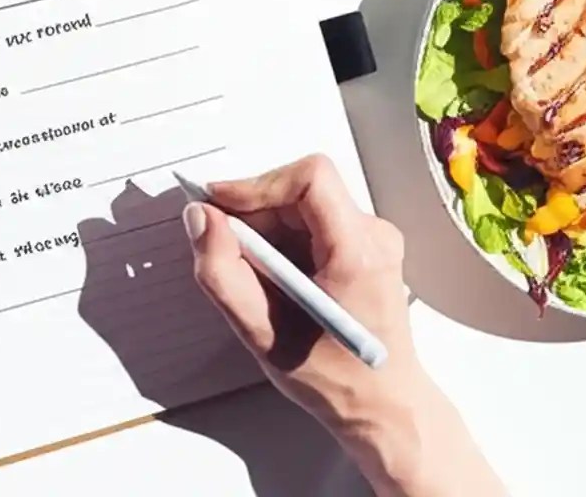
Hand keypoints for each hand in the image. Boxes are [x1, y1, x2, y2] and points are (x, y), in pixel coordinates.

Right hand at [182, 156, 506, 495]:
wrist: (383, 405)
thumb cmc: (337, 379)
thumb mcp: (263, 334)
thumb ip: (223, 273)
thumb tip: (201, 220)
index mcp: (359, 253)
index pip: (310, 179)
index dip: (257, 185)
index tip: (219, 205)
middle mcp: (374, 237)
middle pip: (300, 191)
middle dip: (254, 214)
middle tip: (226, 251)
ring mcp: (372, 240)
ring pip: (302, 205)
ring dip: (266, 232)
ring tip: (256, 280)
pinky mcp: (363, 247)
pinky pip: (311, 222)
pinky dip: (281, 242)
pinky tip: (276, 282)